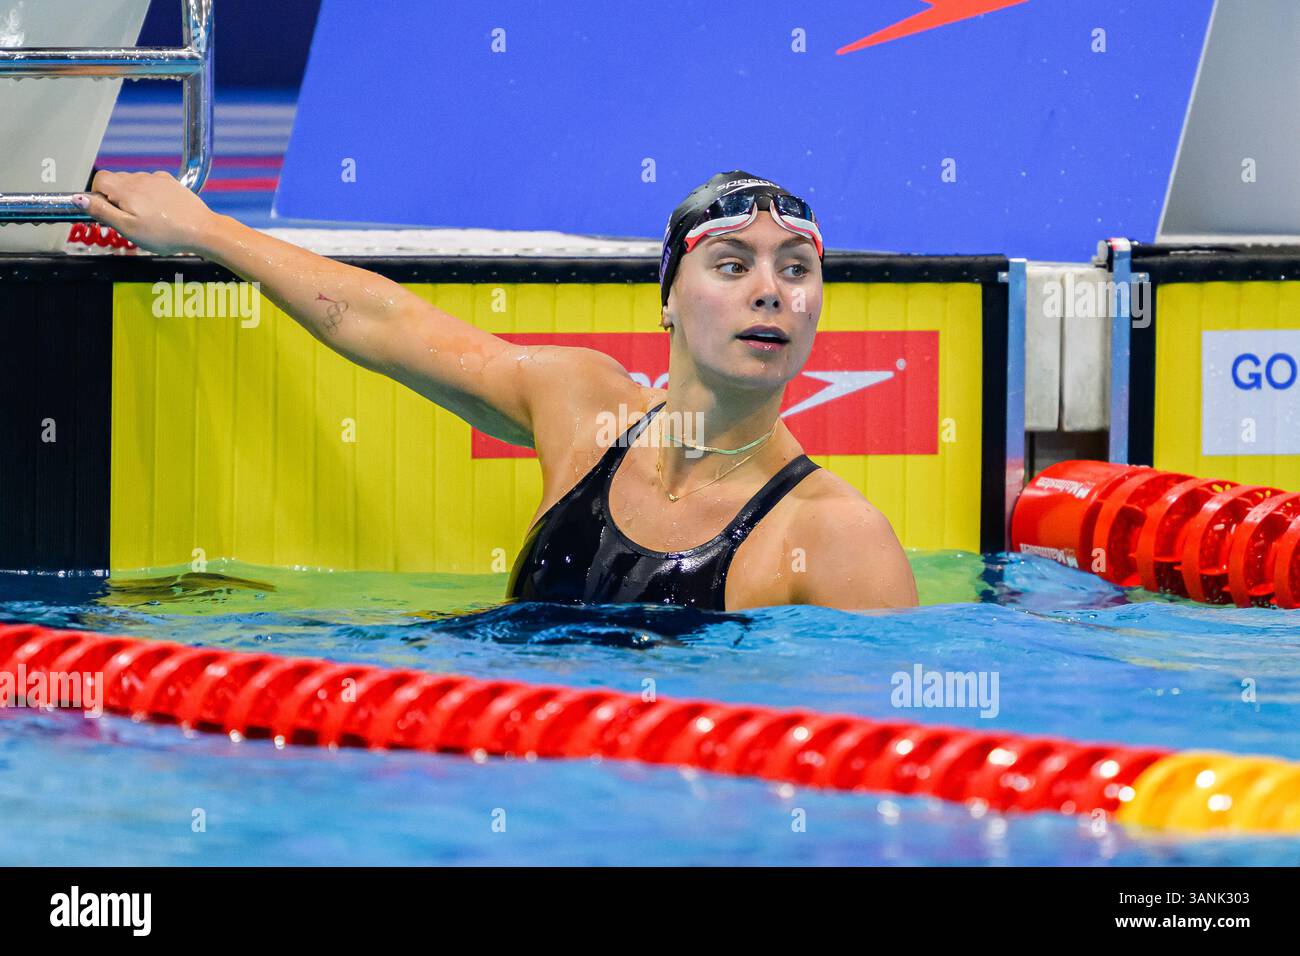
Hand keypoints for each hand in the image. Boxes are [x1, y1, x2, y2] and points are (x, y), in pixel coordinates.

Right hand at [73, 170, 220, 255]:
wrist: (202, 230)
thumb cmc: (166, 234)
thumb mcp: (128, 228)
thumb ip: (102, 212)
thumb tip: (78, 199)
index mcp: (126, 189)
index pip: (99, 180)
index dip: (98, 196)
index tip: (109, 212)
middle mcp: (140, 178)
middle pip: (116, 181)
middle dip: (117, 198)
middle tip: (130, 220)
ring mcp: (157, 178)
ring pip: (134, 183)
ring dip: (134, 197)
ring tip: (149, 218)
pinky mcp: (170, 182)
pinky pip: (152, 184)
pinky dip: (151, 195)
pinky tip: (161, 211)